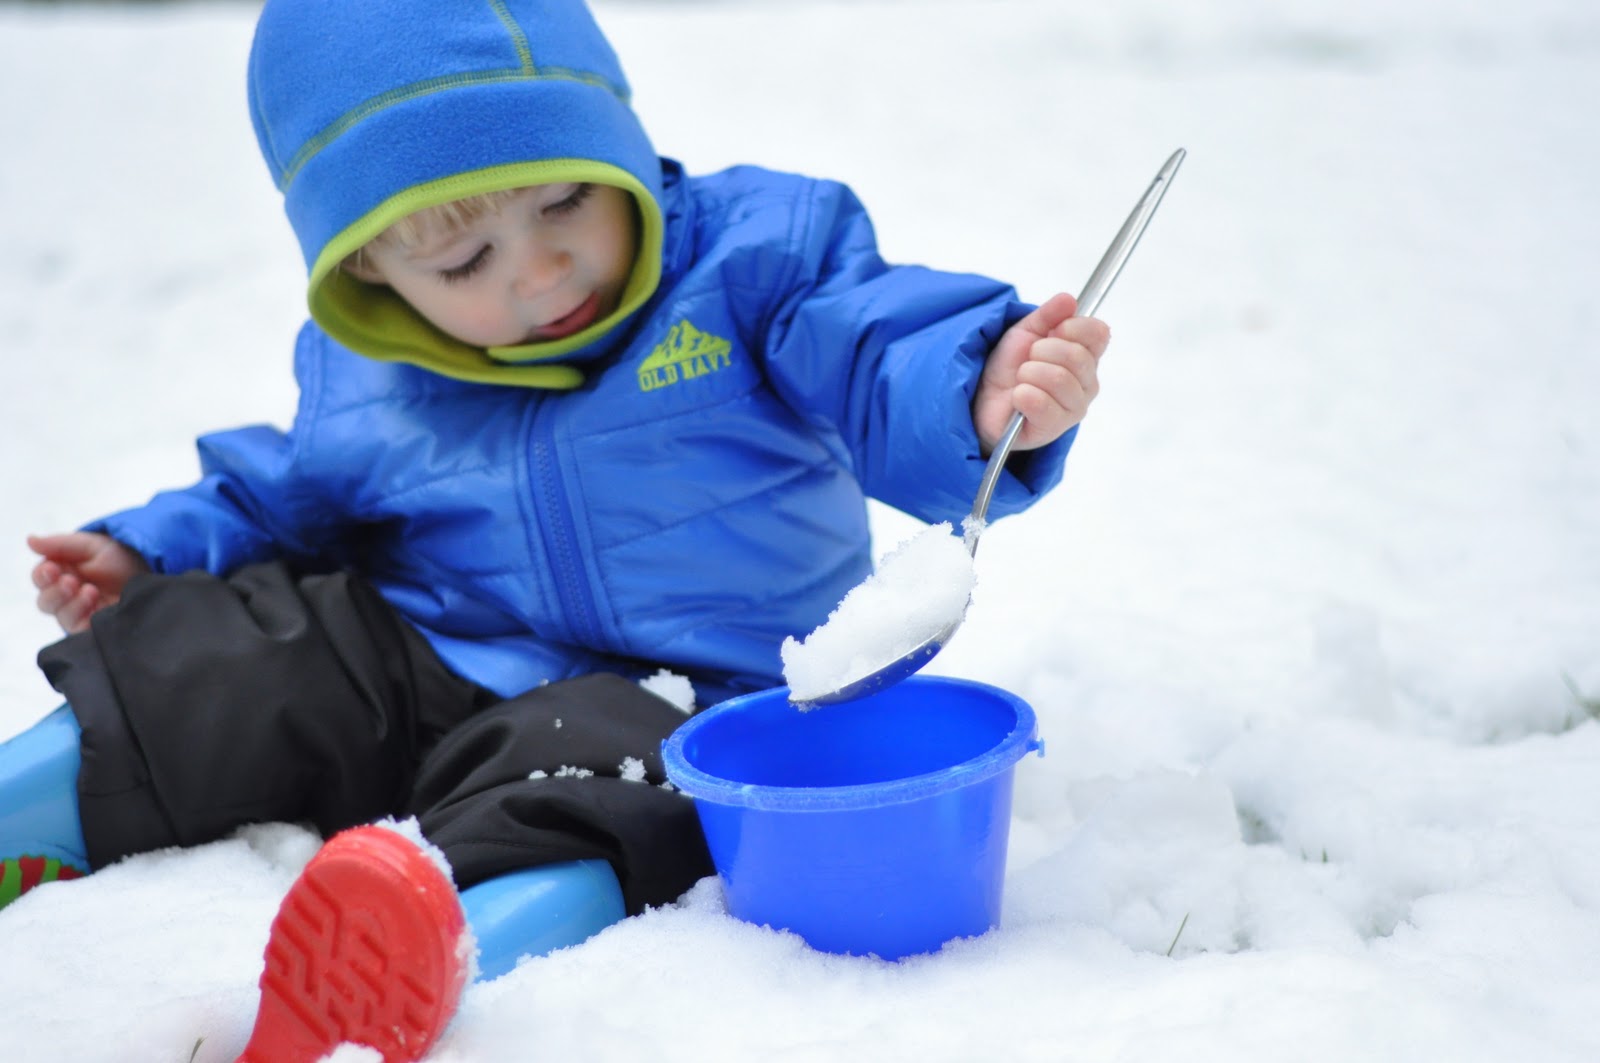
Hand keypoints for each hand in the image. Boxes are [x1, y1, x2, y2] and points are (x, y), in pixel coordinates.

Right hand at [27, 532, 149, 632]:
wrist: (156, 571)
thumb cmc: (125, 557)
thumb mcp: (95, 545)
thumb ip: (62, 544)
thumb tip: (30, 540)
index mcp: (64, 573)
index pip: (41, 579)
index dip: (42, 575)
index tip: (52, 568)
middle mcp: (70, 596)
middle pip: (46, 601)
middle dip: (54, 591)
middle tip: (71, 582)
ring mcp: (84, 614)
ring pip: (62, 616)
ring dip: (72, 603)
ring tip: (90, 590)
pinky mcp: (96, 628)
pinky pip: (80, 630)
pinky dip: (83, 616)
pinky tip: (95, 603)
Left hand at [971, 292, 1110, 454]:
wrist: (983, 398)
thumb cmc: (1009, 367)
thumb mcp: (1025, 332)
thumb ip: (1048, 315)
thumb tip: (1069, 300)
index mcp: (1086, 357)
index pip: (1099, 334)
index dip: (1072, 327)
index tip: (1052, 331)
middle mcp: (1087, 384)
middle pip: (1077, 356)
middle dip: (1041, 351)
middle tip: (1027, 360)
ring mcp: (1073, 408)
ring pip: (1059, 379)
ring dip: (1029, 373)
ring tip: (1021, 380)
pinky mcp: (1053, 429)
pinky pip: (1043, 405)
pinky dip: (1023, 395)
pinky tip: (1018, 397)